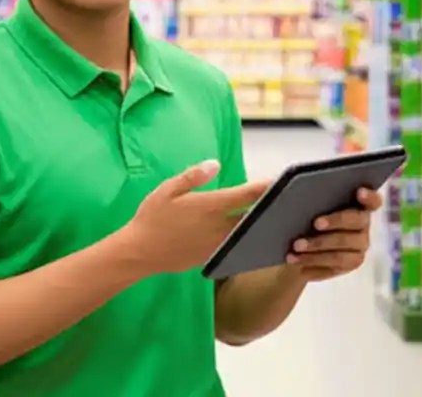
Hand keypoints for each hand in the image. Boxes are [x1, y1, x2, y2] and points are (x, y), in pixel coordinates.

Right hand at [119, 160, 269, 274]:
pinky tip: (249, 237)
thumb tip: (215, 163)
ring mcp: (217, 245)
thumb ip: (193, 176)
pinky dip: (244, 240)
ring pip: (246, 234)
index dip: (264, 187)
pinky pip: (235, 248)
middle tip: (281, 200)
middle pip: (252, 217)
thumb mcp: (167, 190)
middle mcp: (218, 226)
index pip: (245, 195)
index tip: (278, 181)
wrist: (140, 252)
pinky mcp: (212, 258)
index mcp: (210, 206)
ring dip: (257, 226)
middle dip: (266, 208)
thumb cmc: (152, 217)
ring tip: (271, 218)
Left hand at [286, 187, 383, 281]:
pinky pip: (334, 265)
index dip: (369, 195)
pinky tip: (295, 261)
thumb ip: (290, 187)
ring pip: (343, 247)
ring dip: (318, 248)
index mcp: (355, 201)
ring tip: (295, 247)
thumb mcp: (290, 196)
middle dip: (336, 221)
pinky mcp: (348, 263)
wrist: (293, 242)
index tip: (358, 191)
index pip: (373, 198)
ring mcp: (359, 245)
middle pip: (357, 221)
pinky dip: (313, 263)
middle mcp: (363, 223)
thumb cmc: (296, 211)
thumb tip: (277, 183)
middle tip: (315, 223)